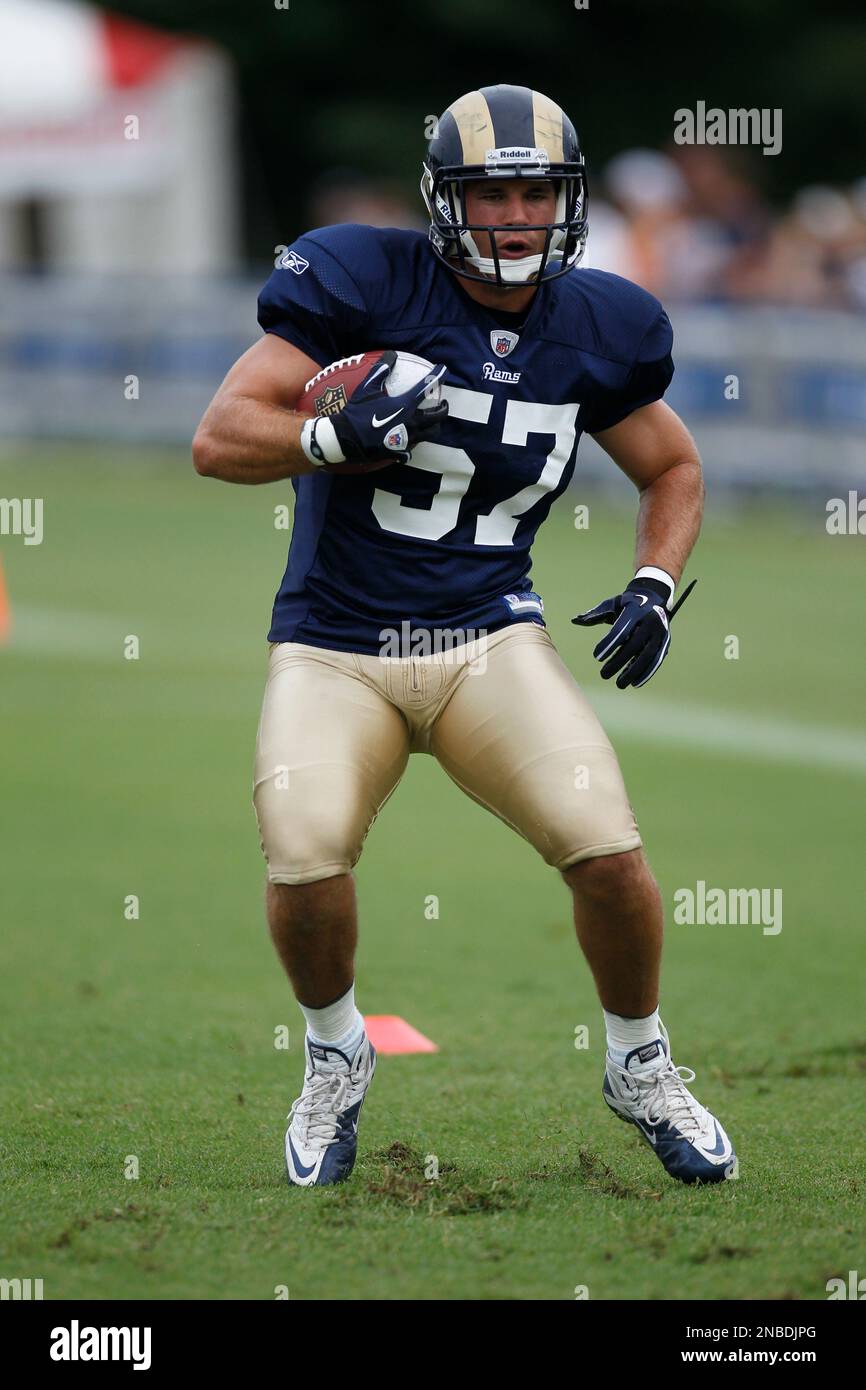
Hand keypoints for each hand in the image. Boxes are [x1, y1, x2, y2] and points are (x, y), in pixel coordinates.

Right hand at [301, 350, 447, 466]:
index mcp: (405, 405)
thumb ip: (381, 370)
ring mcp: (407, 439)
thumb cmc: (357, 411)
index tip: (443, 369)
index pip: (427, 387)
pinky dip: (414, 442)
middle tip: (442, 404)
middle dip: (443, 408)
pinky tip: (410, 440)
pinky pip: (412, 448)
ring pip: (430, 433)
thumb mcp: (367, 388)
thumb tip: (391, 354)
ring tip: (431, 422)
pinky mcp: (400, 452)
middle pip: (437, 416)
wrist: (346, 439)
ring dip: (433, 426)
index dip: (438, 376)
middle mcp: (411, 422)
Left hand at [572, 575, 694, 688]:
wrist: (655, 596)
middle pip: (633, 645)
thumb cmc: (628, 603)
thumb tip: (575, 620)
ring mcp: (660, 632)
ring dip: (633, 672)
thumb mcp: (612, 604)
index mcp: (635, 611)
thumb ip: (595, 614)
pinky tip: (634, 683)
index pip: (620, 630)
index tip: (596, 657)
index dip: (609, 644)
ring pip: (646, 655)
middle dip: (618, 662)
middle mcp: (650, 621)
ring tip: (619, 684)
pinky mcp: (665, 642)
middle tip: (603, 675)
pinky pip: (656, 660)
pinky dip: (646, 673)